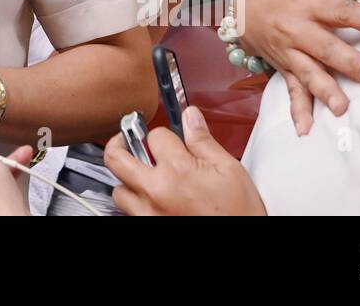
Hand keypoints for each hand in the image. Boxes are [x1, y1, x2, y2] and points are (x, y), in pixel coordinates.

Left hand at [105, 106, 265, 214]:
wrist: (244, 243)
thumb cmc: (239, 213)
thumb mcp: (228, 170)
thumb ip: (203, 141)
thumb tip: (191, 116)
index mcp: (177, 170)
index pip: (155, 135)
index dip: (166, 134)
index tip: (172, 139)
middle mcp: (155, 191)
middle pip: (116, 158)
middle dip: (120, 143)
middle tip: (128, 140)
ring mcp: (148, 213)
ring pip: (118, 189)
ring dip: (128, 178)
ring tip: (145, 176)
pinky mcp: (149, 226)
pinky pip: (129, 211)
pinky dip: (136, 202)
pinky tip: (153, 198)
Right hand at [236, 0, 359, 133]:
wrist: (241, 4)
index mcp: (311, 2)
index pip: (343, 11)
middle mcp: (297, 28)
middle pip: (325, 45)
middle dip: (347, 62)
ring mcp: (288, 50)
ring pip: (307, 71)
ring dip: (324, 89)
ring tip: (341, 106)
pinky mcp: (282, 67)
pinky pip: (290, 90)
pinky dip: (297, 110)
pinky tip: (306, 128)